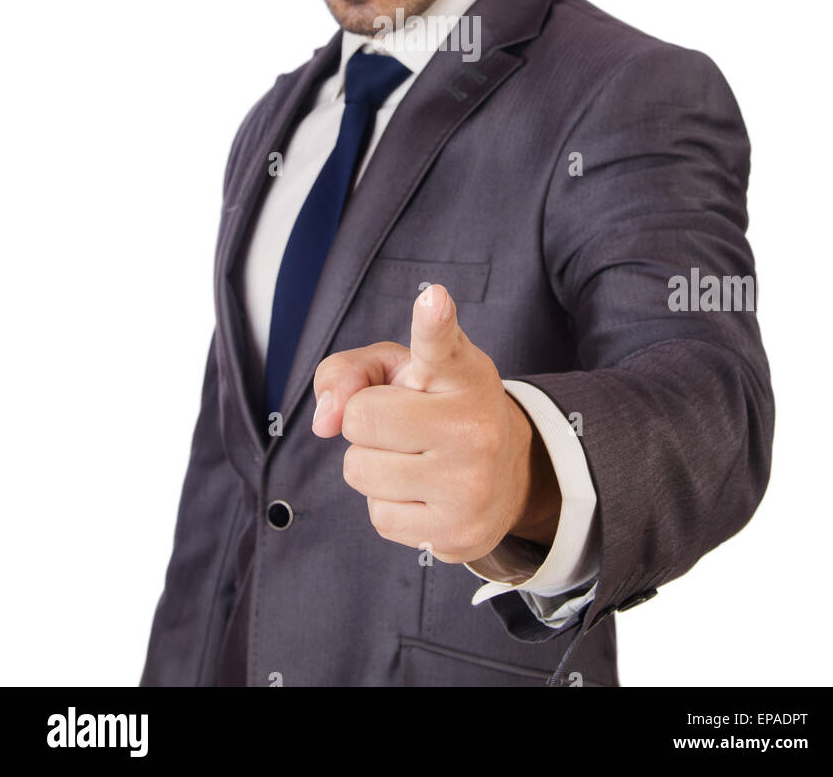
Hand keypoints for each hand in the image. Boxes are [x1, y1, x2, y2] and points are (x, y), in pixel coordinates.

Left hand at [311, 283, 560, 562]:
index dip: (434, 321)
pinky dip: (388, 504)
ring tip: (412, 457)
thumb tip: (325, 420)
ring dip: (372, 465)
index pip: (441, 343)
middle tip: (401, 424)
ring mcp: (469, 483)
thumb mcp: (400, 371)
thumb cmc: (437, 407)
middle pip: (362, 418)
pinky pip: (379, 517)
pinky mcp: (457, 533)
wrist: (508, 474)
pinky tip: (423, 493)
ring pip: (361, 471)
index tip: (432, 299)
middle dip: (365, 421)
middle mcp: (472, 424)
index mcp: (461, 372)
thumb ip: (350, 371)